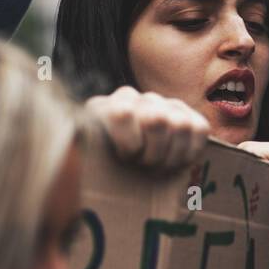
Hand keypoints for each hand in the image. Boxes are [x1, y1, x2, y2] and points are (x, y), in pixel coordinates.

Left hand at [85, 87, 208, 171]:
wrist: (130, 163)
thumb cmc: (107, 169)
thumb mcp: (88, 162)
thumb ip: (82, 153)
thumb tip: (69, 168)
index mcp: (105, 107)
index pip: (122, 113)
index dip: (129, 144)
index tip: (125, 159)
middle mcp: (138, 99)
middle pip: (156, 120)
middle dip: (153, 153)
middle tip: (145, 166)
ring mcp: (166, 105)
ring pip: (181, 125)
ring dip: (172, 155)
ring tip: (160, 166)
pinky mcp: (191, 116)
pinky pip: (200, 129)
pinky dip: (190, 152)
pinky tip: (176, 161)